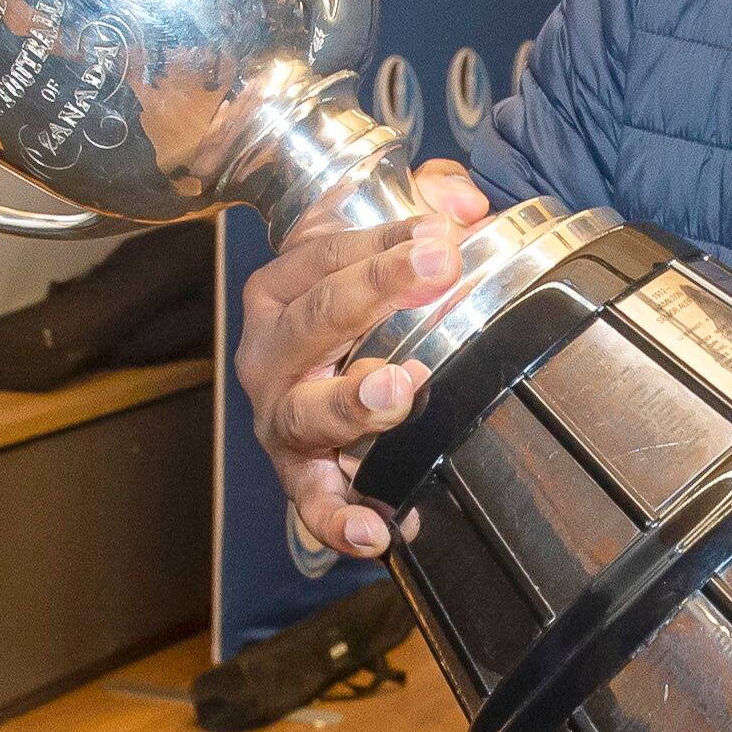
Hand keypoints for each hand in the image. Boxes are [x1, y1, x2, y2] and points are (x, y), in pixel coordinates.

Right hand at [236, 163, 495, 560]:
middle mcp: (270, 352)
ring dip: (352, 404)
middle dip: (372, 297)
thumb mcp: (382, 230)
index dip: (384, 244)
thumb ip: (427, 199)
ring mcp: (280, 417)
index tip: (443, 239)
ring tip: (399, 391)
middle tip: (435, 276)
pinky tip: (381, 531)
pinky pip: (313, 503)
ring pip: (306, 413)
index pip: (327, 255)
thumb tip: (462, 203)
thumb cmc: (351, 285)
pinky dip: (340, 522)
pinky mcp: (300, 474)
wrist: (312, 349)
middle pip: (314, 323)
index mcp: (281, 286)